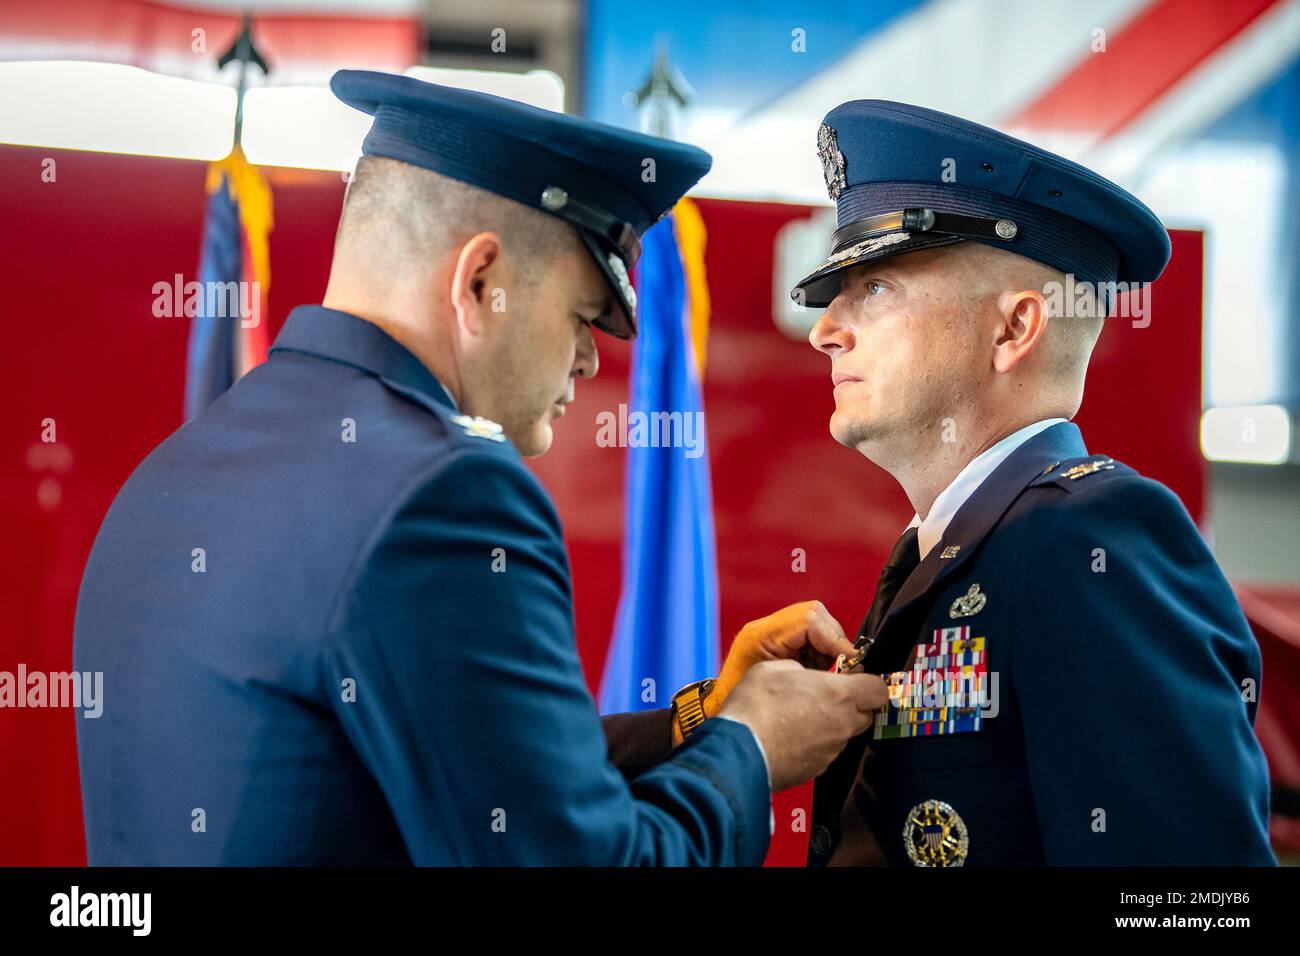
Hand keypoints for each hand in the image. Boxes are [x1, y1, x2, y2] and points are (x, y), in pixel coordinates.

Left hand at [707, 601, 856, 717]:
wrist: (724, 715)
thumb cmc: (744, 706)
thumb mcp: (780, 691)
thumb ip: (812, 676)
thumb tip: (849, 670)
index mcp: (763, 635)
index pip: (810, 619)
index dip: (836, 640)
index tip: (852, 662)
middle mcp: (768, 628)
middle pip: (818, 618)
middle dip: (836, 644)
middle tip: (841, 670)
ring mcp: (774, 633)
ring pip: (820, 626)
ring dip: (831, 650)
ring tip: (826, 674)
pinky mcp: (781, 642)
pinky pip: (813, 638)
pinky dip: (823, 654)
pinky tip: (818, 671)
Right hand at [717, 660, 886, 790]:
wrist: (738, 752)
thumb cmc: (755, 707)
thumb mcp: (774, 668)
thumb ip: (799, 669)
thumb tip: (803, 676)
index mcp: (838, 695)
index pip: (878, 689)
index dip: (867, 682)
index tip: (852, 677)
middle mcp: (842, 724)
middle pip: (865, 714)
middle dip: (850, 704)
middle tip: (823, 695)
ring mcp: (831, 750)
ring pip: (843, 734)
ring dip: (830, 724)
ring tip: (798, 717)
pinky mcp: (816, 769)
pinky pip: (825, 751)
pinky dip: (814, 743)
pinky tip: (790, 736)